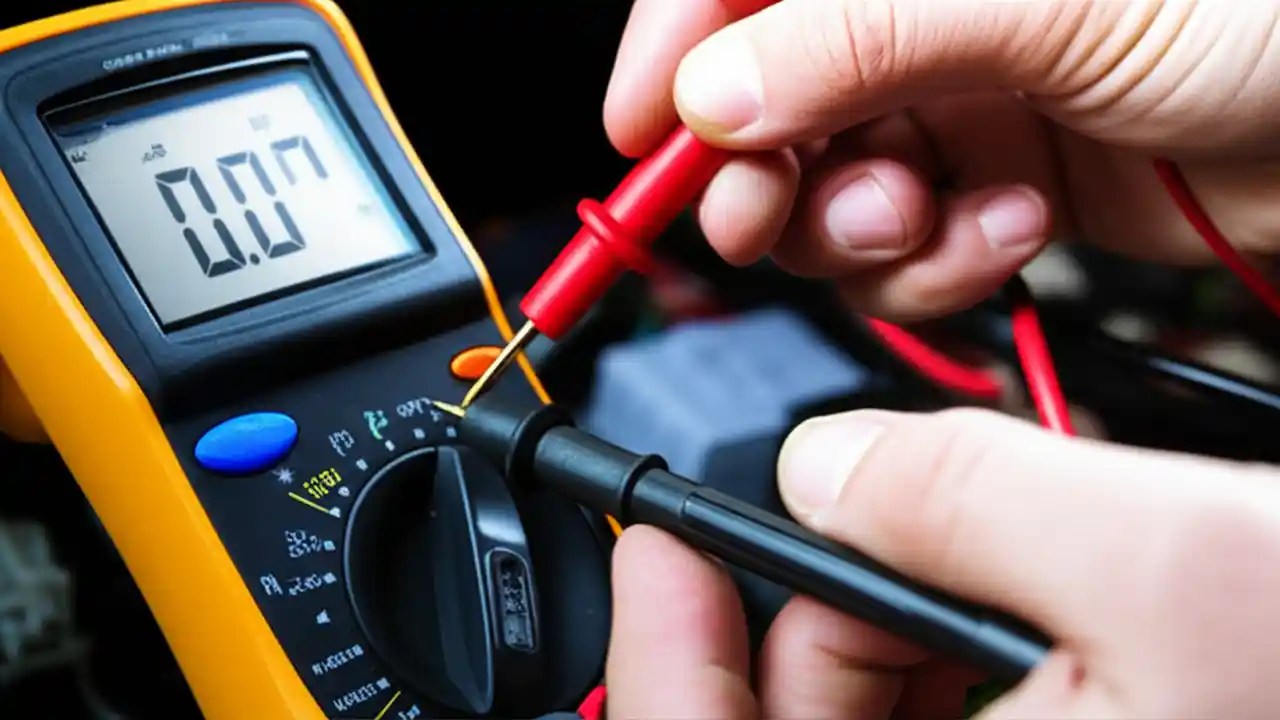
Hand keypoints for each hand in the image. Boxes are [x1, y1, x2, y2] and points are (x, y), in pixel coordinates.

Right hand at [603, 0, 1279, 320]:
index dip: (671, 53)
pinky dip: (942, 259)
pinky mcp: (994, 181)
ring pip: (828, 189)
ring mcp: (954, 99)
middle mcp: (916, 15)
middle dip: (765, 172)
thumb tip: (714, 92)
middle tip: (774, 211)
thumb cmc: (1262, 4)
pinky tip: (1009, 227)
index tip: (641, 138)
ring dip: (861, 230)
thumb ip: (858, 38)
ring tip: (930, 216)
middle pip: (764, 101)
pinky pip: (908, 244)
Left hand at [605, 408, 1279, 717]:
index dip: (666, 649)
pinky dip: (968, 654)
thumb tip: (833, 463)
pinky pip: (966, 719)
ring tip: (978, 544)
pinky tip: (1022, 597)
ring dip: (897, 624)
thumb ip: (966, 492)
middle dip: (805, 614)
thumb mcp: (1178, 562)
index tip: (662, 538)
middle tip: (847, 513)